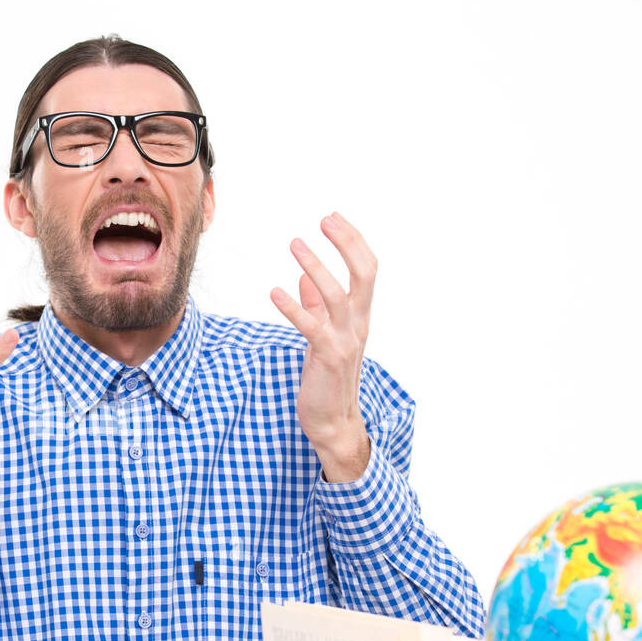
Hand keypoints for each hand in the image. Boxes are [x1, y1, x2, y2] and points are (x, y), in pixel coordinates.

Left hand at [269, 212, 375, 483]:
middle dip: (346, 243)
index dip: (353, 241)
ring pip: (337, 295)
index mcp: (360, 316)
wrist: (333, 422)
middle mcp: (358, 324)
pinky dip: (293, 307)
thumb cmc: (326, 379)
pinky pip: (311, 326)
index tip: (332, 218)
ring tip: (295, 244)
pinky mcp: (327, 358)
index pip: (367, 269)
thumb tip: (303, 281)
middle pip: (364, 274)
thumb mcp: (323, 338)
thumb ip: (316, 308)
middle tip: (324, 220)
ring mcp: (346, 341)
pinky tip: (274, 292)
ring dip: (315, 266)